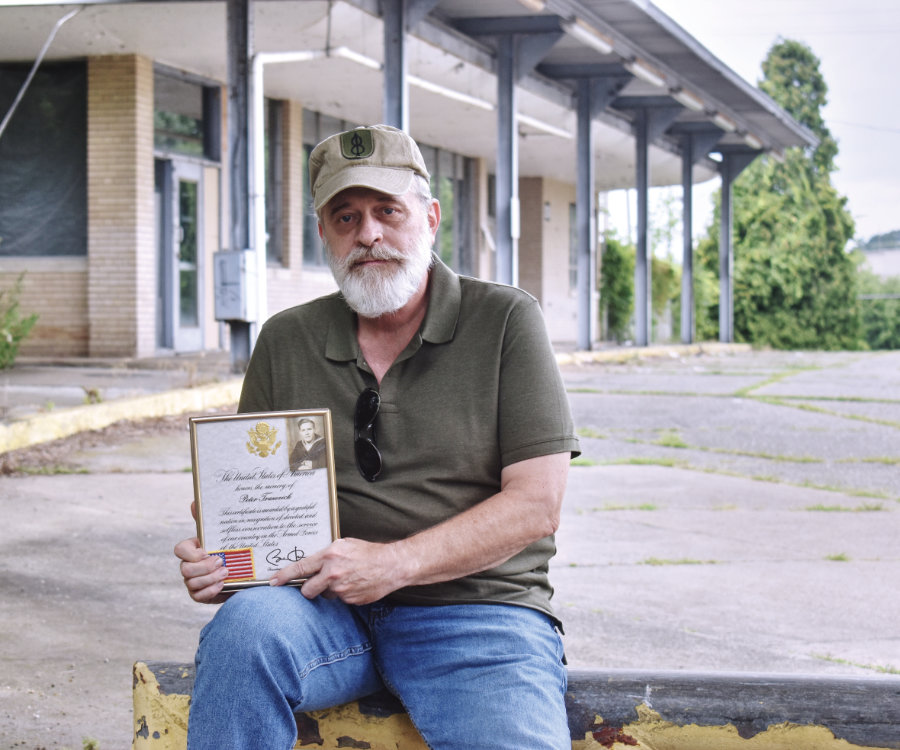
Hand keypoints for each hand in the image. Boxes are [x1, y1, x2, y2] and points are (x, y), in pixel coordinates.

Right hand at [174, 536, 230, 603]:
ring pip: (192, 583)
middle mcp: (187, 566)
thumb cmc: (228, 555)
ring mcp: (190, 581)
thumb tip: (221, 525)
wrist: (235, 574)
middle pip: (185, 569)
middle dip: (205, 567)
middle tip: (221, 563)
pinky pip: (198, 596)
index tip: (206, 553)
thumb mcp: (225, 544)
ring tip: (225, 573)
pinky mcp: (196, 594)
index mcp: (191, 551)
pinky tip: (222, 584)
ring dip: (211, 578)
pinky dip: (211, 590)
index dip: (191, 553)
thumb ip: (219, 536)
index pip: (180, 549)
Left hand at [269, 537, 408, 605]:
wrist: (392, 565)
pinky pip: (340, 600)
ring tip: (346, 579)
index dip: (283, 576)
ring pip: (325, 595)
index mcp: (329, 556)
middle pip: (307, 590)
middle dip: (309, 589)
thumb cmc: (368, 552)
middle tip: (318, 584)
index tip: (272, 582)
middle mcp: (332, 574)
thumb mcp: (345, 545)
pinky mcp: (350, 600)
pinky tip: (355, 585)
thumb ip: (327, 554)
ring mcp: (341, 589)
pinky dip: (344, 594)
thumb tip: (311, 564)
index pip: (300, 568)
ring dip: (330, 590)